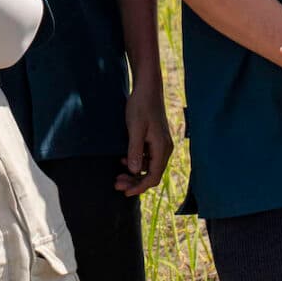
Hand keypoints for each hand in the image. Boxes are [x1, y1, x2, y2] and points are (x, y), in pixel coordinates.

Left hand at [116, 80, 172, 195]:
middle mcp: (165, 148)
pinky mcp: (156, 139)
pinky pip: (148, 158)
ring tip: (118, 174)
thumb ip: (135, 150)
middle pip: (152, 174)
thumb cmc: (141, 105)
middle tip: (116, 184)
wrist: (147, 88)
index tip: (125, 192)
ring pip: (149, 167)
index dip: (139, 187)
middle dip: (135, 182)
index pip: (154, 176)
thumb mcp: (135, 128)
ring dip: (135, 173)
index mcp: (162, 147)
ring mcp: (161, 144)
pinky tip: (123, 160)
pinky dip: (137, 163)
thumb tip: (135, 172)